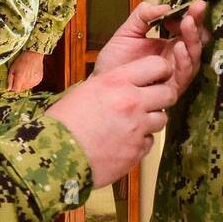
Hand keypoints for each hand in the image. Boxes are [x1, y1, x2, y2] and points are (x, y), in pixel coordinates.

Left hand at [6, 50, 45, 92]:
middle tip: (20, 77)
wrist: (33, 55)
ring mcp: (34, 81)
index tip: (14, 83)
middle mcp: (27, 82)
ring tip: (25, 75)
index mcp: (20, 79)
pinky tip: (30, 74)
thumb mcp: (12, 68)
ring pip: (28, 87)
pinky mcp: (39, 80)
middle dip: (19, 85)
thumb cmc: (22, 60)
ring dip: (25, 84)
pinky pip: (33, 84)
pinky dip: (31, 82)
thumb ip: (10, 80)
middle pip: (22, 89)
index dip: (14, 87)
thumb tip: (9, 89)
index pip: (16, 90)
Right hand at [47, 54, 178, 187]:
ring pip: (162, 119)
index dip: (160, 71)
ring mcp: (137, 127)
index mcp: (116, 81)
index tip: (156, 77)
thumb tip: (126, 82)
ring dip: (150, 121)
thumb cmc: (64, 122)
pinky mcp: (137, 151)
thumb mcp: (85, 90)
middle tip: (150, 102)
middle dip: (161, 97)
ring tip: (131, 125)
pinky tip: (123, 142)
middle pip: (168, 94)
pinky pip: (149, 142)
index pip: (157, 66)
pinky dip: (140, 142)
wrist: (54, 155)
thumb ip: (111, 85)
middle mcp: (131, 101)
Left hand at [93, 0, 209, 98]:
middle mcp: (176, 59)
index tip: (194, 4)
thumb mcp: (128, 31)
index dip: (193, 15)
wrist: (101, 82)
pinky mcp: (170, 89)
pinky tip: (179, 47)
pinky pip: (184, 75)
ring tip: (187, 24)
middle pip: (196, 41)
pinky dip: (184, 60)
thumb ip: (143, 15)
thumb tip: (165, 6)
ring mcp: (174, 74)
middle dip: (197, 24)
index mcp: (169, 44)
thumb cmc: (115, 60)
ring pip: (194, 57)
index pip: (188, 28)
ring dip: (192, 39)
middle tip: (196, 10)